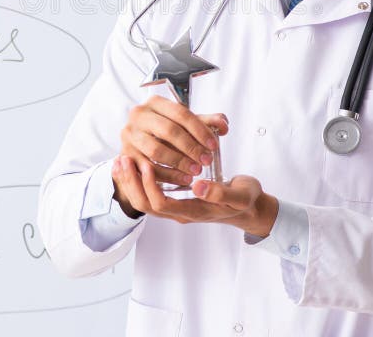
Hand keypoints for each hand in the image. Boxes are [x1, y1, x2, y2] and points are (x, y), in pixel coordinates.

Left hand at [112, 154, 278, 236]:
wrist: (249, 206)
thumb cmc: (245, 198)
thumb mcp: (239, 195)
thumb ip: (220, 192)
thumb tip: (198, 186)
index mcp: (194, 212)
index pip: (161, 204)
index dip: (148, 186)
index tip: (144, 163)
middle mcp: (181, 212)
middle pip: (145, 205)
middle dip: (131, 183)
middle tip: (123, 159)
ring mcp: (177, 207)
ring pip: (144, 201)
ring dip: (131, 181)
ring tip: (122, 159)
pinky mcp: (176, 198)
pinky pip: (150, 193)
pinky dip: (139, 180)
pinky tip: (135, 161)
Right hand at [113, 95, 227, 216]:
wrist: (140, 146)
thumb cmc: (166, 132)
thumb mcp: (184, 124)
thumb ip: (205, 122)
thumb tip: (223, 125)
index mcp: (155, 102)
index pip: (181, 113)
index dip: (199, 129)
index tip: (214, 145)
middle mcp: (138, 115)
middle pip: (168, 130)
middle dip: (190, 147)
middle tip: (207, 160)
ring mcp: (129, 135)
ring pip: (157, 150)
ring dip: (179, 162)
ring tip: (196, 170)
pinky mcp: (126, 154)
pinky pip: (149, 168)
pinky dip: (168, 175)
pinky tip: (184, 179)